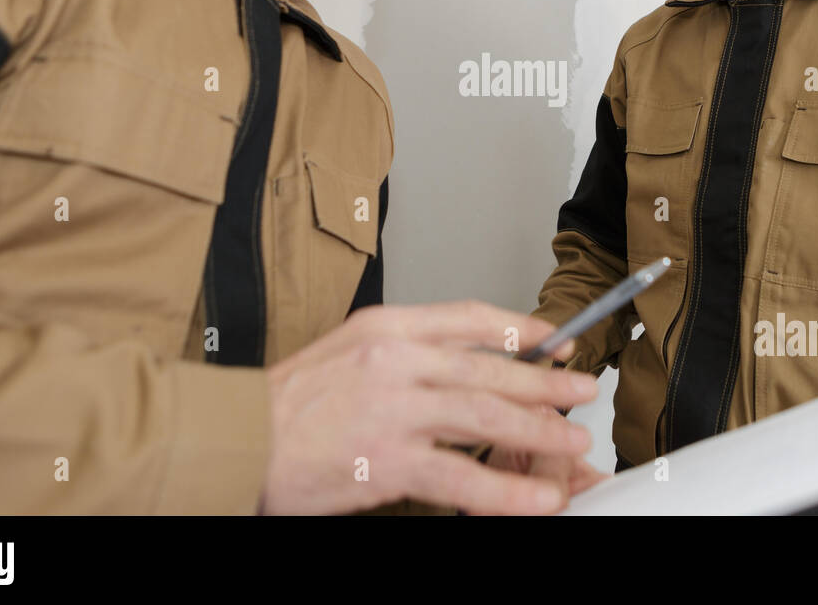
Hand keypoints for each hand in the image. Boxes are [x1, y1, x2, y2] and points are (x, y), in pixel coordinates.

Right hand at [258, 301, 598, 514]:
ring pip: (486, 418)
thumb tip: (461, 365)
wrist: (234, 440)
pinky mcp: (386, 461)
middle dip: (545, 384)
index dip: (523, 329)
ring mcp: (393, 410)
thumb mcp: (347, 352)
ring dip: (539, 433)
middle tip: (583, 391)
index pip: (471, 318)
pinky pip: (462, 479)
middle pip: (490, 370)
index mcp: (387, 328)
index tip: (557, 340)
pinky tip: (536, 499)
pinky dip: (506, 492)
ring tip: (573, 444)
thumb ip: (404, 353)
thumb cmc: (286, 404)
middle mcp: (395, 360)